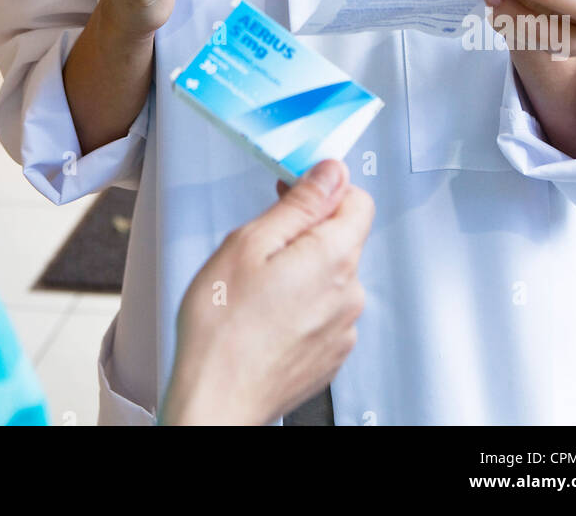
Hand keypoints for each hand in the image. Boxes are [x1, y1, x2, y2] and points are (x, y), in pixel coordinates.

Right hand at [159, 160, 373, 426]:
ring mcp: (342, 329)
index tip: (293, 194)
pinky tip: (265, 316)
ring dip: (301, 270)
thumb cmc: (223, 328)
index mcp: (334, 258)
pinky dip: (300, 305)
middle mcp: (349, 294)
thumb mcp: (251, 242)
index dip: (324, 189)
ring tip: (256, 288)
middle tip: (260, 245)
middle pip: (342, 238)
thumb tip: (331, 172)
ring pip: (331, 276)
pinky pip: (323, 311)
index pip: (358, 200)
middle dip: (306, 231)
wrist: (217, 402)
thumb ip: (300, 204)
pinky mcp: (330, 354)